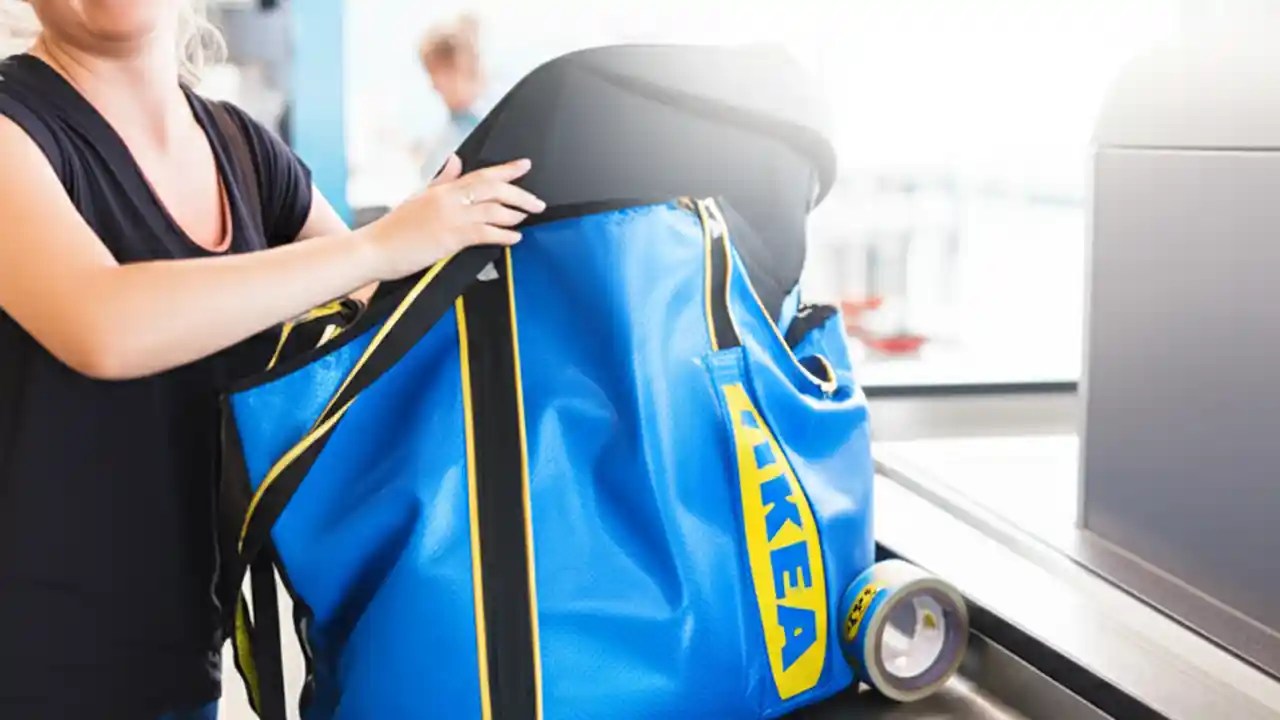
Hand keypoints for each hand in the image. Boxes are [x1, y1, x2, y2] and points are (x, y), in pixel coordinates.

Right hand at [360, 154, 544, 280]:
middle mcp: (448, 199)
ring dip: (515, 214)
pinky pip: (485, 232)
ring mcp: (450, 218)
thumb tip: (455, 161)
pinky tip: (515, 238)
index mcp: (441, 189)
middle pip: (493, 189)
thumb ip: (441, 181)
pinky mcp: (450, 238)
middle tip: (538, 202)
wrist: (373, 249)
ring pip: (493, 210)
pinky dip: (504, 234)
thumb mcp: (417, 197)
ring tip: (526, 218)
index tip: (525, 164)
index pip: (481, 174)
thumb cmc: (394, 230)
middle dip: (520, 193)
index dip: (506, 169)